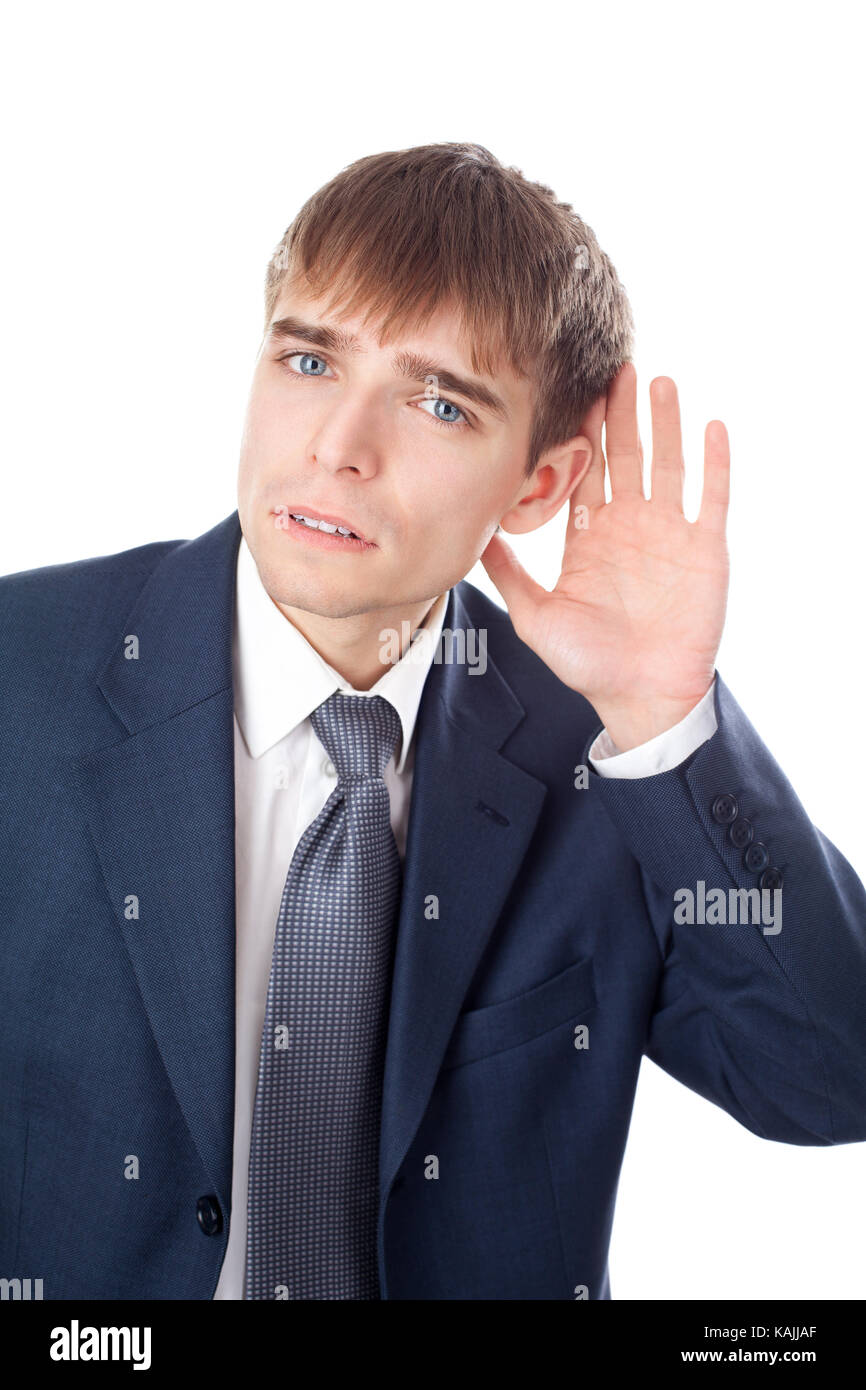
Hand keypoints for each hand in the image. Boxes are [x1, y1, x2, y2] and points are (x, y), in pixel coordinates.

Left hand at [480, 363, 729, 751]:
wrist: (641, 696)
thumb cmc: (589, 663)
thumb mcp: (535, 615)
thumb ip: (507, 571)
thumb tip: (471, 531)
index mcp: (592, 536)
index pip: (586, 472)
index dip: (581, 434)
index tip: (571, 393)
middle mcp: (631, 526)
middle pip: (627, 455)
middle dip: (621, 412)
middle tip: (616, 366)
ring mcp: (670, 534)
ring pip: (669, 464)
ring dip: (665, 424)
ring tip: (658, 381)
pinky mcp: (705, 548)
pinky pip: (713, 496)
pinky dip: (715, 461)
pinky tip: (711, 425)